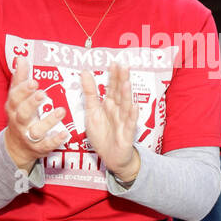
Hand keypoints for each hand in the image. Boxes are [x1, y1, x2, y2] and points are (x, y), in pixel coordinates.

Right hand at [2, 58, 67, 171]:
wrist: (16, 146)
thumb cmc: (19, 114)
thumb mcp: (16, 98)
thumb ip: (20, 79)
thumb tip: (21, 58)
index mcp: (13, 107)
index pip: (15, 97)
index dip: (23, 90)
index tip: (33, 81)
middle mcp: (19, 121)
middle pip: (23, 113)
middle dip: (32, 103)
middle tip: (43, 93)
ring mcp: (28, 136)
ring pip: (36, 130)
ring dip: (48, 121)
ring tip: (61, 111)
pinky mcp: (38, 148)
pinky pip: (47, 144)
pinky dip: (55, 140)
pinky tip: (65, 133)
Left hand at [79, 62, 138, 182]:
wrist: (111, 157)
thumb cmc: (102, 134)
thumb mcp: (92, 112)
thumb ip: (90, 92)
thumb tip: (85, 72)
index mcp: (109, 104)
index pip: (112, 87)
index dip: (113, 76)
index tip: (113, 63)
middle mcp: (118, 110)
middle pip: (120, 93)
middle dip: (122, 80)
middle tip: (124, 67)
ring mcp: (123, 121)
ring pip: (126, 106)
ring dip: (126, 95)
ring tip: (126, 83)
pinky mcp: (126, 133)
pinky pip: (129, 123)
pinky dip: (132, 115)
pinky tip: (134, 106)